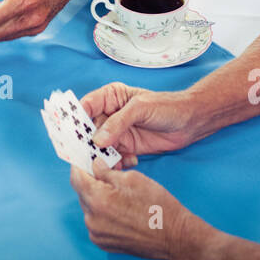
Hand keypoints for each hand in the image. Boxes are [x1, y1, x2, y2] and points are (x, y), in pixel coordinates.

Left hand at [70, 158, 197, 259]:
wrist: (175, 236)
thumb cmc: (157, 206)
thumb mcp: (132, 178)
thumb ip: (107, 171)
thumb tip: (95, 165)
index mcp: (98, 200)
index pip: (76, 177)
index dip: (79, 165)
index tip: (84, 158)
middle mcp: (93, 220)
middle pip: (82, 192)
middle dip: (92, 180)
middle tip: (106, 172)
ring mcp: (97, 234)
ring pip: (89, 207)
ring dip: (98, 197)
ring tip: (118, 192)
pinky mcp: (103, 243)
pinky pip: (96, 221)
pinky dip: (102, 212)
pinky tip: (119, 207)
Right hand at [81, 82, 202, 166]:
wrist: (190, 122)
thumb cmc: (167, 107)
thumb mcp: (140, 109)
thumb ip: (117, 124)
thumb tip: (97, 140)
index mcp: (110, 97)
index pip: (85, 106)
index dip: (75, 120)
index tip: (69, 135)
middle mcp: (110, 114)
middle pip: (88, 130)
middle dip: (88, 143)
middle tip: (88, 156)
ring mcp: (118, 132)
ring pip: (99, 146)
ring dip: (103, 156)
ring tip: (112, 163)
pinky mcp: (127, 147)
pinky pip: (113, 157)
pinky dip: (117, 162)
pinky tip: (130, 161)